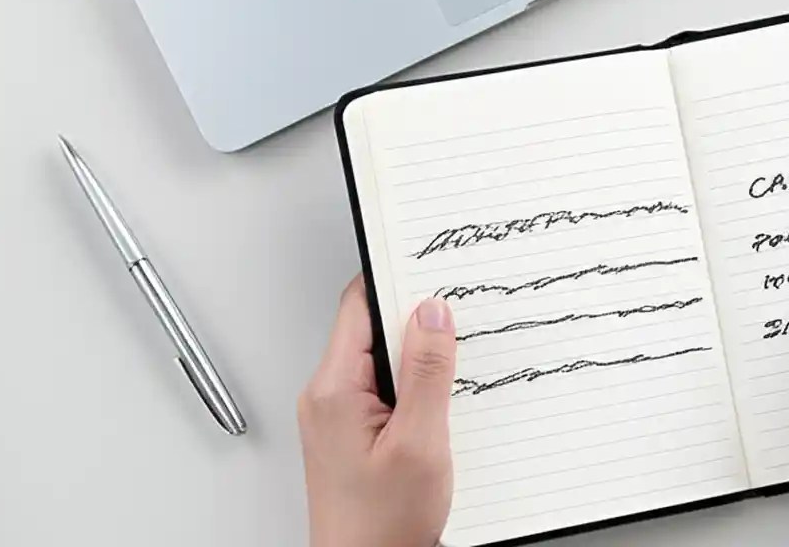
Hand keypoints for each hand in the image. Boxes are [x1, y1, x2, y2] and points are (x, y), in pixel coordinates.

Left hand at [298, 276, 457, 546]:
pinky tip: (444, 400)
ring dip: (421, 356)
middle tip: (459, 318)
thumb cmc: (380, 528)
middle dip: (418, 319)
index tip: (433, 269)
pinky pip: (388, 388)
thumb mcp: (420, 443)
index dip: (398, 279)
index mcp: (334, 390)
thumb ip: (428, 373)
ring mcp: (341, 414)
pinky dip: (418, 385)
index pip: (360, 304)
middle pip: (373, 328)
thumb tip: (433, 314)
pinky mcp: (357, 431)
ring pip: (384, 359)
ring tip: (456, 365)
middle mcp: (329, 396)